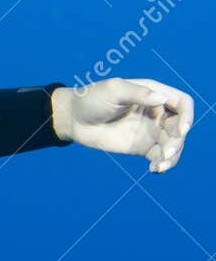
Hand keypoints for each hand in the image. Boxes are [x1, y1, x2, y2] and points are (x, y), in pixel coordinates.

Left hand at [51, 78, 192, 172]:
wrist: (74, 119)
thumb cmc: (92, 98)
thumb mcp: (114, 90)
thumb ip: (138, 93)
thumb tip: (162, 98)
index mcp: (154, 94)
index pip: (182, 103)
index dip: (187, 116)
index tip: (182, 130)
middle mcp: (157, 112)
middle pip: (180, 127)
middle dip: (178, 142)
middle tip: (165, 154)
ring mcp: (151, 131)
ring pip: (173, 145)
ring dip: (173, 157)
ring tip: (160, 166)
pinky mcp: (142, 147)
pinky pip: (159, 157)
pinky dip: (162, 165)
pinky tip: (153, 170)